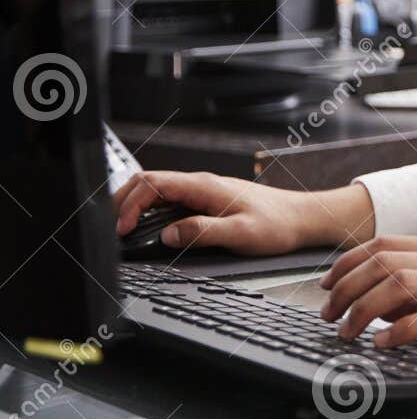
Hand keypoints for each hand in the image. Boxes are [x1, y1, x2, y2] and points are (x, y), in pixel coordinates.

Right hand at [111, 171, 373, 254]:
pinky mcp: (209, 200)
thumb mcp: (240, 233)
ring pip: (158, 191)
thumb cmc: (278, 224)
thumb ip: (202, 232)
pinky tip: (148, 226)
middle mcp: (201, 184)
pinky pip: (171, 200)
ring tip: (122, 227)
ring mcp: (204, 191)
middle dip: (123, 201)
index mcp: (205, 186)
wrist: (304, 218)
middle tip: (111, 227)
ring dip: (136, 205)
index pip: (153, 183)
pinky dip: (152, 210)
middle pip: (149, 182)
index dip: (130, 205)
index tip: (123, 230)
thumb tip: (167, 235)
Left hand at [317, 235, 416, 355]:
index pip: (386, 244)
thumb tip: (388, 304)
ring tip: (348, 332)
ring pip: (401, 284)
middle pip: (384, 261)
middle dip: (345, 287)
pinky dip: (399, 331)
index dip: (348, 262)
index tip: (327, 284)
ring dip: (363, 309)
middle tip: (327, 313)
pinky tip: (385, 344)